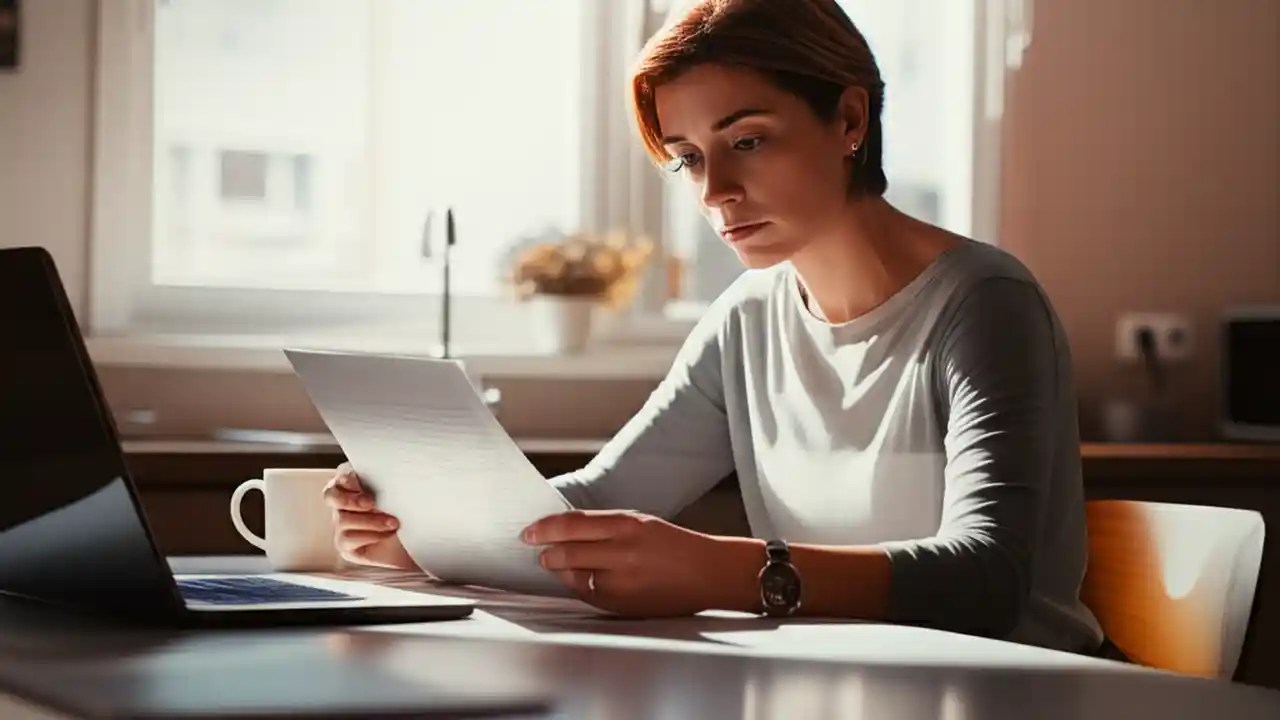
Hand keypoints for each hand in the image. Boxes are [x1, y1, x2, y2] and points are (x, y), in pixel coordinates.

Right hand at [322, 463, 417, 570]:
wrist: (418, 540)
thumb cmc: (409, 511)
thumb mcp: (400, 493)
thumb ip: (387, 481)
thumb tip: (386, 472)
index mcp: (354, 483)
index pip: (341, 476)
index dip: (348, 479)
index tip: (363, 484)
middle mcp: (343, 503)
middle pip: (330, 495)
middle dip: (350, 499)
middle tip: (371, 503)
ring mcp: (341, 524)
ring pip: (343, 519)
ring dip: (371, 521)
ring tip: (393, 523)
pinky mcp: (345, 544)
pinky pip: (348, 538)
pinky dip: (370, 535)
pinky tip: (386, 535)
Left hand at [520, 510, 745, 616]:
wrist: (708, 573)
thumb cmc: (673, 544)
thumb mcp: (640, 522)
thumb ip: (602, 526)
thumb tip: (562, 531)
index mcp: (627, 525)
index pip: (572, 525)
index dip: (544, 528)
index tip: (528, 532)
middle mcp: (623, 554)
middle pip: (566, 552)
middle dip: (546, 552)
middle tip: (537, 549)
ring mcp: (622, 583)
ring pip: (573, 577)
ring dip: (560, 570)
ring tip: (556, 563)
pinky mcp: (623, 606)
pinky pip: (588, 595)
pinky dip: (579, 585)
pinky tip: (580, 578)